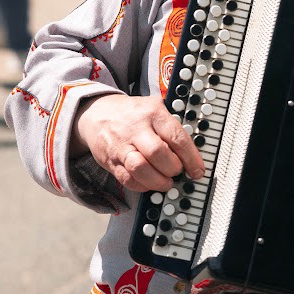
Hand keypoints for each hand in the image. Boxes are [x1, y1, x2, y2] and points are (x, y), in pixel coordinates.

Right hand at [72, 93, 205, 193]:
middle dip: (173, 169)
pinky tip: (149, 183)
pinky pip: (127, 179)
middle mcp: (136, 128)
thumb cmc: (132, 113)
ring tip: (165, 182)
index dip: (191, 158)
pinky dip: (142, 186)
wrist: (96, 112)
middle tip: (177, 172)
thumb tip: (193, 151)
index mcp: (153, 113)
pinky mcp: (110, 161)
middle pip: (158, 153)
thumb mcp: (154, 106)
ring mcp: (121, 145)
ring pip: (140, 168)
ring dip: (158, 181)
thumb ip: (171, 125)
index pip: (176, 137)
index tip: (197, 171)